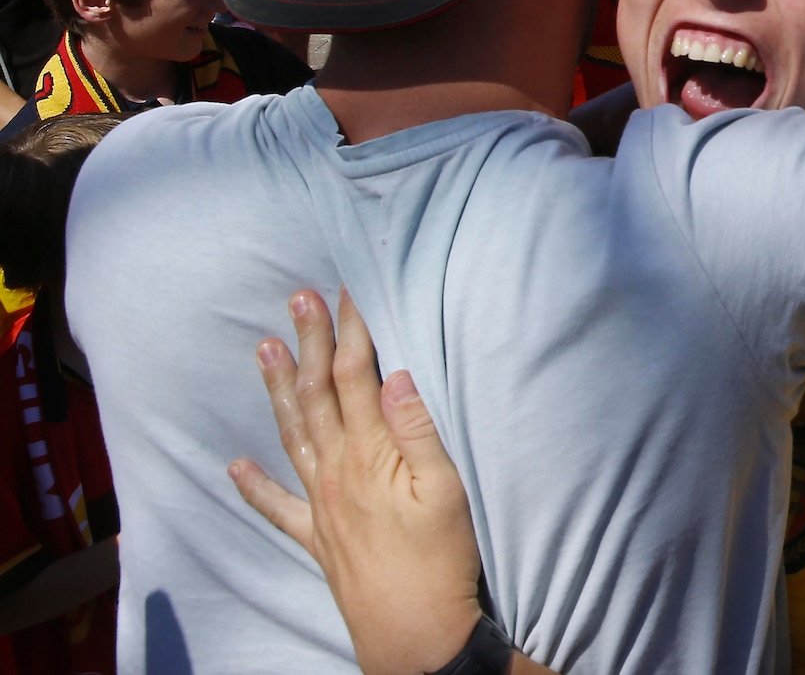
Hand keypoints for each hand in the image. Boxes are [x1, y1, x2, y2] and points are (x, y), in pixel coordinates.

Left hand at [228, 292, 484, 674]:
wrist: (414, 634)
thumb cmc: (441, 560)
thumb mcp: (445, 491)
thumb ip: (417, 431)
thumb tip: (393, 376)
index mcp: (370, 457)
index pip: (356, 379)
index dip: (350, 333)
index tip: (344, 293)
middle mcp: (336, 474)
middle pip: (319, 397)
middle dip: (310, 345)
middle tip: (297, 299)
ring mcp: (321, 506)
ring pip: (294, 435)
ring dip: (280, 390)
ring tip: (265, 349)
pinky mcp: (316, 536)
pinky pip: (276, 507)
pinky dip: (254, 485)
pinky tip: (235, 465)